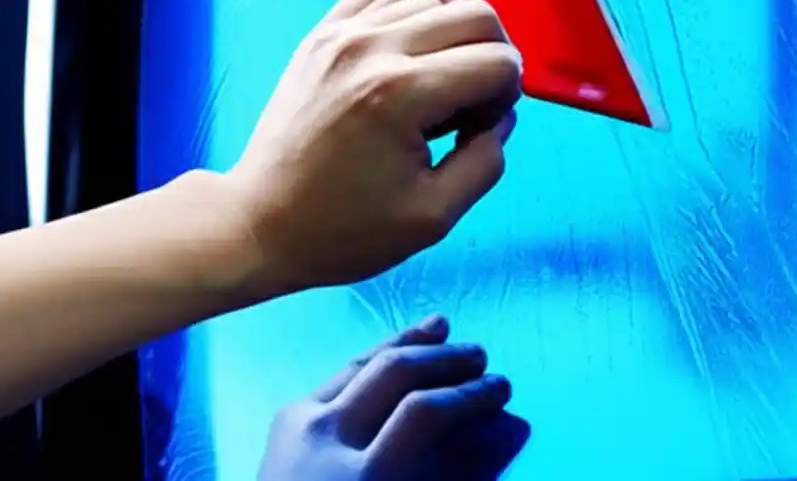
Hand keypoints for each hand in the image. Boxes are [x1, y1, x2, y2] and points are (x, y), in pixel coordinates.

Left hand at [220, 0, 521, 296]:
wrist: (261, 225)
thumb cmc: (345, 230)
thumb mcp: (434, 217)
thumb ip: (485, 161)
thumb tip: (499, 117)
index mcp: (402, 94)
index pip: (496, 61)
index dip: (509, 94)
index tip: (484, 127)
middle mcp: (372, 47)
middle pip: (473, 13)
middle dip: (494, 54)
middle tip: (475, 100)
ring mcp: (340, 34)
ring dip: (453, 29)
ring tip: (442, 74)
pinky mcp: (320, 35)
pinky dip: (407, 13)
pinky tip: (406, 54)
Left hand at [258, 316, 530, 480]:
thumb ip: (458, 471)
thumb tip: (511, 427)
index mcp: (363, 479)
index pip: (424, 412)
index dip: (470, 395)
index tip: (503, 388)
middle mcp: (326, 441)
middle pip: (393, 374)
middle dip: (445, 360)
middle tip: (482, 358)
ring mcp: (299, 425)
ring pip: (362, 362)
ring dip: (409, 343)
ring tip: (444, 330)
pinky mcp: (285, 419)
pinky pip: (338, 375)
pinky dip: (374, 357)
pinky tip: (397, 349)